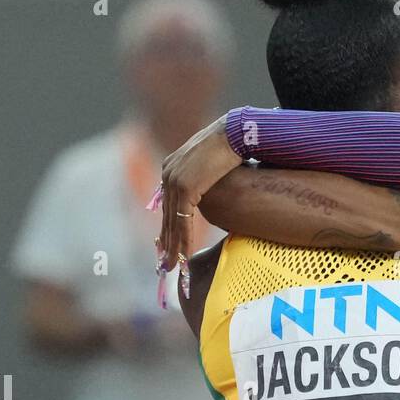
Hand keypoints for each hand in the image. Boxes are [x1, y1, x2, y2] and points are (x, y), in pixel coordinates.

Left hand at [152, 115, 240, 270]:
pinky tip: (185, 255)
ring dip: (174, 247)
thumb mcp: (210, 163)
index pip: (168, 206)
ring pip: (173, 222)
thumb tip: (208, 189)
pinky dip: (185, 240)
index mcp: (170, 168)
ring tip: (173, 266)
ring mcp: (174, 181)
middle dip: (167, 244)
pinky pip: (183, 221)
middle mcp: (168, 175)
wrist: (233, 133)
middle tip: (166, 265)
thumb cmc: (229, 145)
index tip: (167, 247)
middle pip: (167, 217)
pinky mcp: (186, 188)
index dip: (168, 229)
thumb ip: (202, 177)